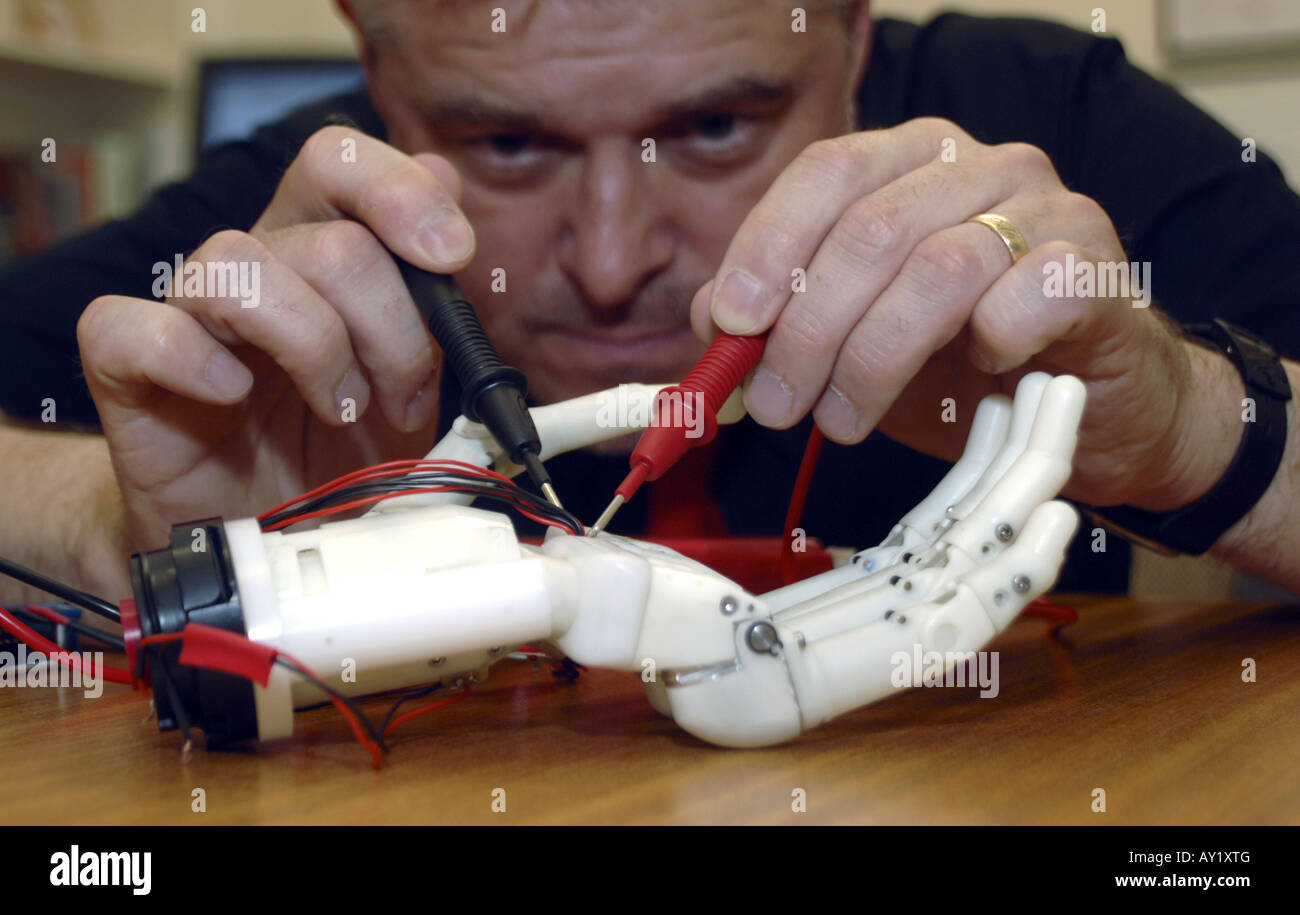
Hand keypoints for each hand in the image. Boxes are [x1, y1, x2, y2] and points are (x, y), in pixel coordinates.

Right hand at [78, 126, 474, 550]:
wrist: (271, 537)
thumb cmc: (337, 455)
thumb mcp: (412, 381)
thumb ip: (429, 289)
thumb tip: (444, 174)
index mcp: (318, 255)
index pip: (335, 164)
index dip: (396, 189)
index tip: (450, 252)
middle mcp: (255, 271)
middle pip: (326, 240)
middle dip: (391, 331)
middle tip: (400, 400)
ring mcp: (189, 318)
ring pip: (236, 264)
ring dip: (315, 347)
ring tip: (339, 410)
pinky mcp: (127, 374)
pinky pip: (124, 326)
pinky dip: (189, 359)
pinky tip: (232, 395)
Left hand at [690, 118, 1238, 510]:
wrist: (1094, 405)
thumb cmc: (965, 367)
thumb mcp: (854, 340)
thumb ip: (783, 317)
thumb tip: (711, 319)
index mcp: (912, 164)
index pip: (827, 172)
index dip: (768, 245)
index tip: (731, 322)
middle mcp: (981, 167)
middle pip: (871, 230)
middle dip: (806, 330)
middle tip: (776, 405)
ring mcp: (1047, 209)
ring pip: (937, 267)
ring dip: (872, 359)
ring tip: (843, 420)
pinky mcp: (1097, 267)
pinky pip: (1028, 293)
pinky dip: (986, 342)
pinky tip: (974, 375)